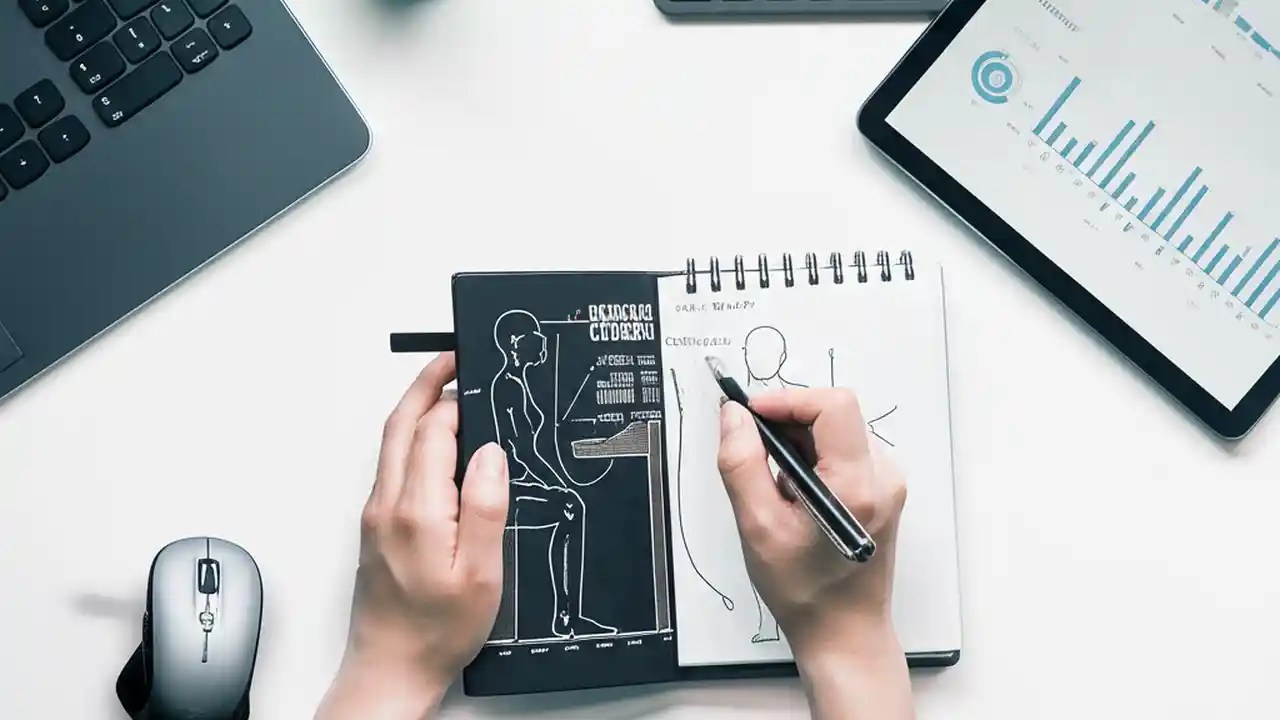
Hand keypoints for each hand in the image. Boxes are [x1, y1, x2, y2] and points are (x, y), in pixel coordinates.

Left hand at [317, 353, 510, 719]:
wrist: (390, 670)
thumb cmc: (435, 631)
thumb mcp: (482, 574)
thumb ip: (485, 506)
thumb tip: (489, 452)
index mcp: (416, 510)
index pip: (433, 431)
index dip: (456, 400)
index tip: (477, 378)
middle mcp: (386, 505)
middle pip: (399, 425)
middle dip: (425, 385)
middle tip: (452, 359)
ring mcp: (376, 515)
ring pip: (391, 444)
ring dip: (416, 409)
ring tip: (448, 391)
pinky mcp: (375, 527)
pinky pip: (391, 466)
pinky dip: (412, 439)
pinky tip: (436, 446)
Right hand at [717, 388, 912, 719]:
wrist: (843, 631)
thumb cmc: (805, 591)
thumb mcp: (757, 526)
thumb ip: (742, 463)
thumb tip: (733, 416)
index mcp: (857, 486)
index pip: (833, 405)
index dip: (787, 400)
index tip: (751, 414)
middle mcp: (883, 477)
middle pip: (833, 415)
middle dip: (788, 423)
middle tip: (754, 451)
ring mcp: (887, 483)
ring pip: (836, 431)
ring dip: (799, 444)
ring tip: (776, 486)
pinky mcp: (882, 489)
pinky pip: (843, 451)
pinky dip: (812, 458)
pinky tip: (795, 494)